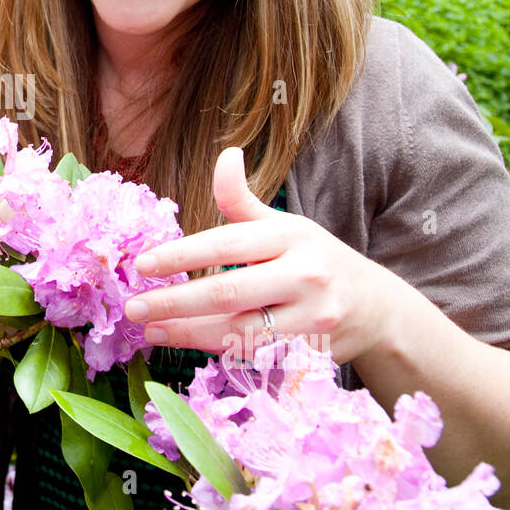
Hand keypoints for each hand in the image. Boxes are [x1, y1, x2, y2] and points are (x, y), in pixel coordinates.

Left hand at [126, 147, 397, 363]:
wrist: (376, 308)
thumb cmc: (315, 260)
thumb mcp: (284, 226)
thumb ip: (243, 200)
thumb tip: (226, 154)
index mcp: (291, 236)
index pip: (227, 244)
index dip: (182, 254)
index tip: (143, 264)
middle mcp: (304, 275)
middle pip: (228, 292)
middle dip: (175, 301)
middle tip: (134, 307)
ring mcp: (310, 318)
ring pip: (238, 331)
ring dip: (187, 333)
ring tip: (149, 329)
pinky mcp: (311, 353)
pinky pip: (254, 355)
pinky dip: (215, 350)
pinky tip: (183, 343)